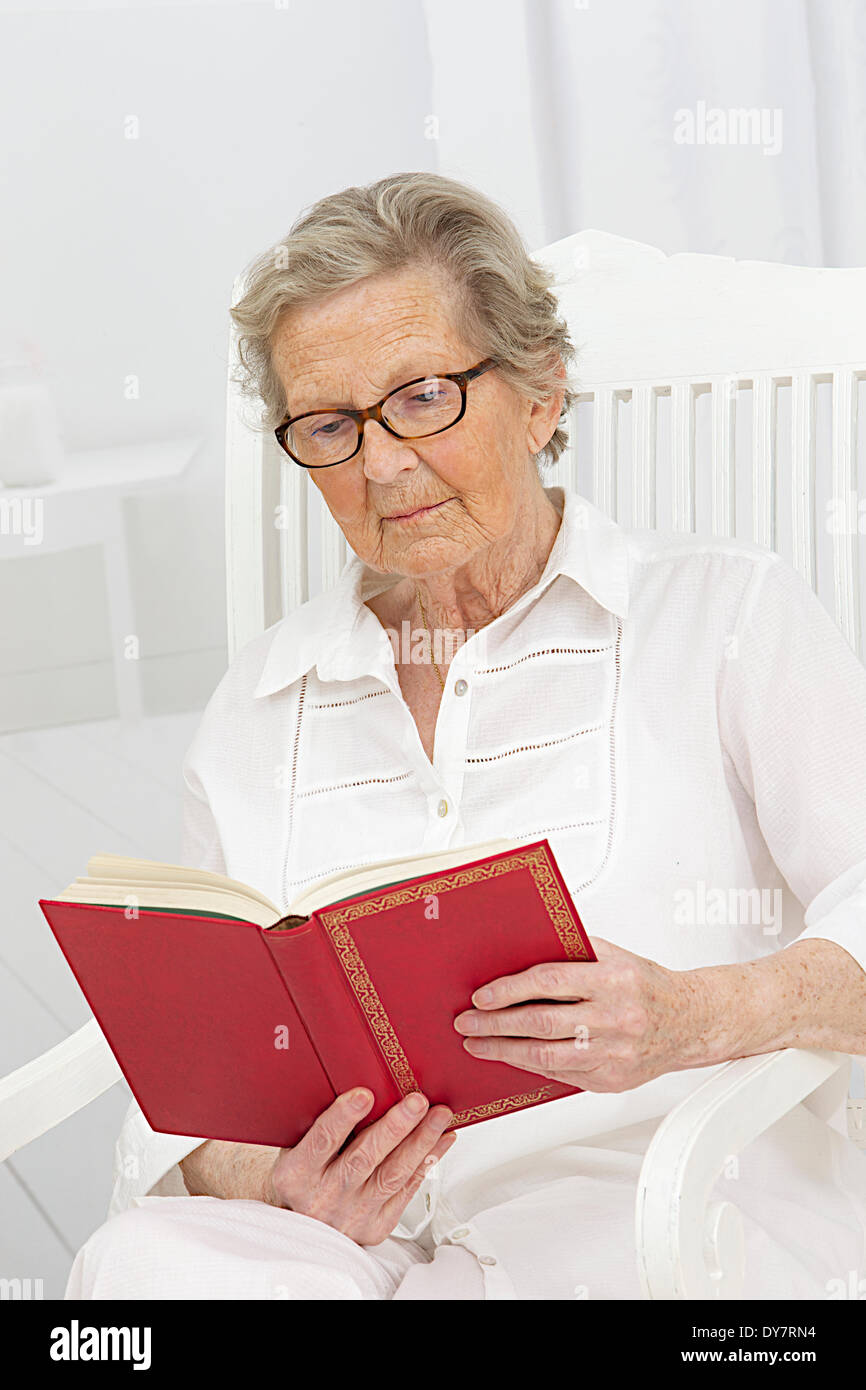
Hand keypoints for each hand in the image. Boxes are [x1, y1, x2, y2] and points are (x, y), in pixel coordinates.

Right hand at [263, 1089, 455, 1245]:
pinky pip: (407, 1190)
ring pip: (391, 1176)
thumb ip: (319, 1123)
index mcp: (296, 1173)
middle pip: (363, 1159)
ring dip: (420, 1142)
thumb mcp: (296, 1147)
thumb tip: (356, 1080)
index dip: (343, 1117)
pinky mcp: (376, 1226)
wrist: (303, 1222)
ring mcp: (351, 1214)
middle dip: (394, 1128)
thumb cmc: (304, 1173)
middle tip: (417, 1101)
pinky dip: (427, 1162)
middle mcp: (323, 1197)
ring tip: (439, 1115)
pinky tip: (441, 1139)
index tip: (364, 1094)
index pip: (322, 1141)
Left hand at [452, 937, 711, 1092]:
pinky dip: (532, 1067)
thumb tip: (518, 957)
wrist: (691, 1021)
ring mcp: (614, 1053)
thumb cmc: (646, 984)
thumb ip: (572, 955)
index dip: (509, 990)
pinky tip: (513, 1057)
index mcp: (613, 979)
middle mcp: (614, 1017)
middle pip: (541, 1024)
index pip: (549, 983)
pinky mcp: (612, 1080)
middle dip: (496, 1024)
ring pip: (547, 1057)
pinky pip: (562, 1076)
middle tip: (467, 1022)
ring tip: (479, 1044)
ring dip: (505, 1051)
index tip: (482, 995)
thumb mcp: (613, 955)